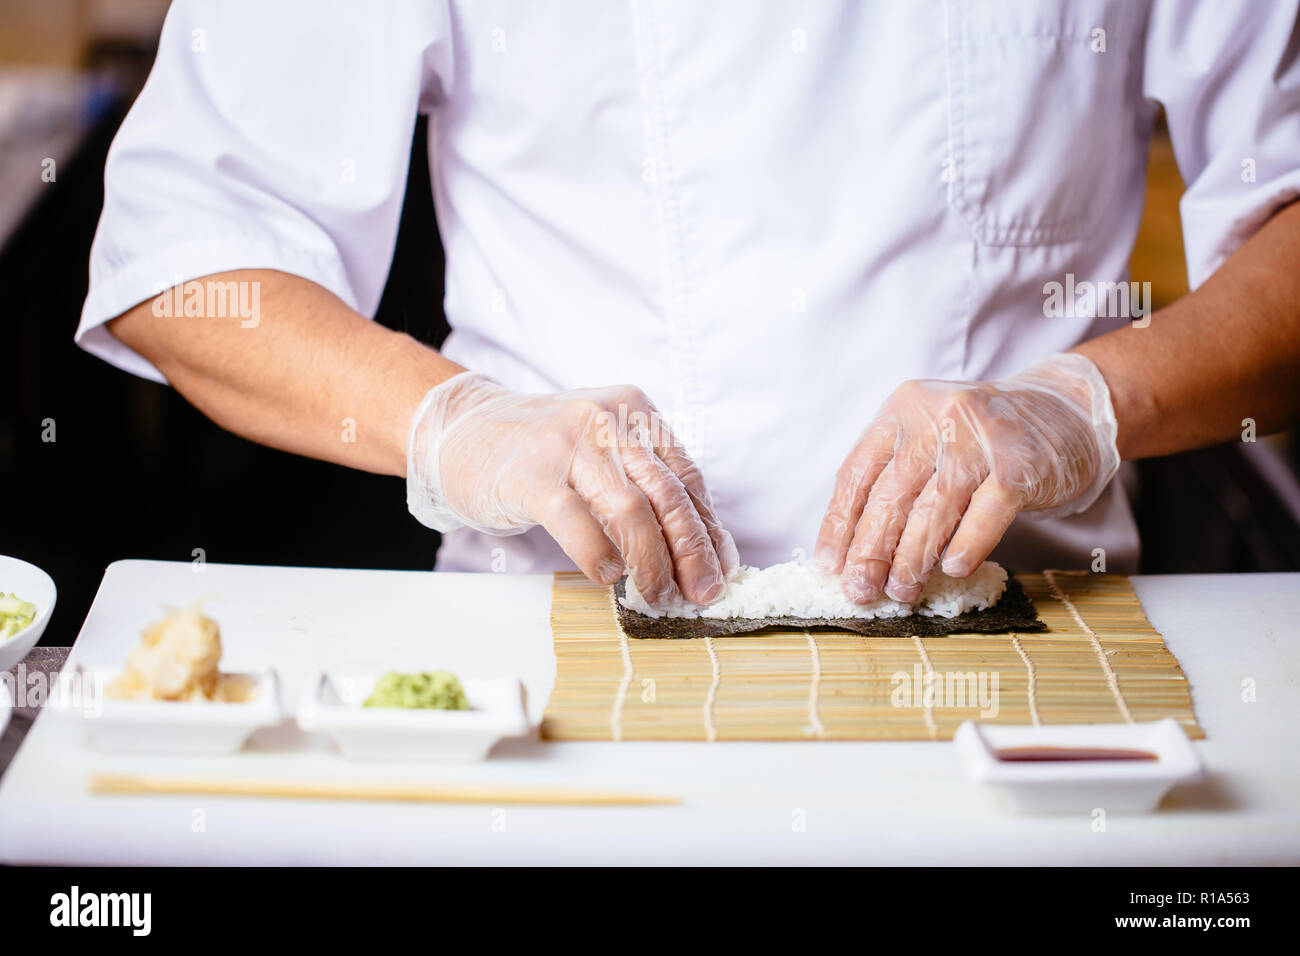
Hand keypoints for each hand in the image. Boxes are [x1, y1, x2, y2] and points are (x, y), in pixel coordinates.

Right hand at [407, 372, 738, 607]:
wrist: (461, 428)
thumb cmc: (540, 452)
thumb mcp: (601, 452)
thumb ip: (644, 485)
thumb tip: (697, 548)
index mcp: (635, 413)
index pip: (687, 478)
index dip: (709, 531)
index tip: (720, 572)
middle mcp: (608, 422)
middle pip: (668, 496)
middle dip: (693, 553)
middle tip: (701, 595)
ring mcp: (569, 445)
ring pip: (632, 511)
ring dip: (651, 563)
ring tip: (655, 596)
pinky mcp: (532, 475)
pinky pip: (578, 522)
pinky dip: (599, 556)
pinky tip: (608, 578)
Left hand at [814, 353, 1118, 603]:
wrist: (1063, 411)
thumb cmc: (981, 439)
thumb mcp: (927, 439)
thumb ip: (892, 478)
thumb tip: (851, 550)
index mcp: (902, 411)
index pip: (858, 474)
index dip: (839, 524)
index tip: (829, 565)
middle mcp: (937, 419)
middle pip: (891, 495)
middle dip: (871, 551)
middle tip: (860, 590)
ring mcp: (980, 440)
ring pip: (933, 508)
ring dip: (912, 558)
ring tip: (901, 592)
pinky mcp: (1021, 466)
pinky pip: (986, 513)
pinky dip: (966, 545)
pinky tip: (951, 570)